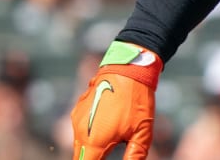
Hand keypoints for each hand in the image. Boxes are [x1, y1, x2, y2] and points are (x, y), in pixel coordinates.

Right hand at [70, 42, 162, 159]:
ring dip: (92, 146)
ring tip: (113, 136)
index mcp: (94, 141)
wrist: (128, 69)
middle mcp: (80, 132)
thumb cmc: (137, 101)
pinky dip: (91, 132)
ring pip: (80, 143)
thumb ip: (134, 155)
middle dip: (92, 158)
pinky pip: (81, 128)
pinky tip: (109, 123)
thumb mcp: (142, 132)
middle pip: (81, 156)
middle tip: (109, 150)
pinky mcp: (78, 109)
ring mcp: (77, 119)